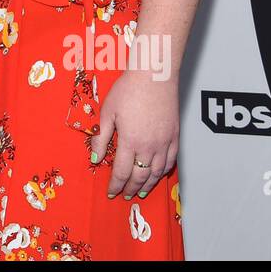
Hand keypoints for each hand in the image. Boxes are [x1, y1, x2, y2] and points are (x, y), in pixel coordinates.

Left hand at [91, 69, 178, 200]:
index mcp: (130, 141)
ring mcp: (164, 142)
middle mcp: (149, 146)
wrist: (153, 76)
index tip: (111, 192)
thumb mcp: (108, 112)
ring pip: (156, 172)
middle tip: (125, 195)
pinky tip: (158, 175)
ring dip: (148, 185)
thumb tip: (95, 157)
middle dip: (130, 188)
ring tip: (141, 192)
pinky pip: (171, 161)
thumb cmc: (128, 90)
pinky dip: (164, 171)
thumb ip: (101, 137)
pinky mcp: (175, 136)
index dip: (115, 185)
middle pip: (140, 176)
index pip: (121, 172)